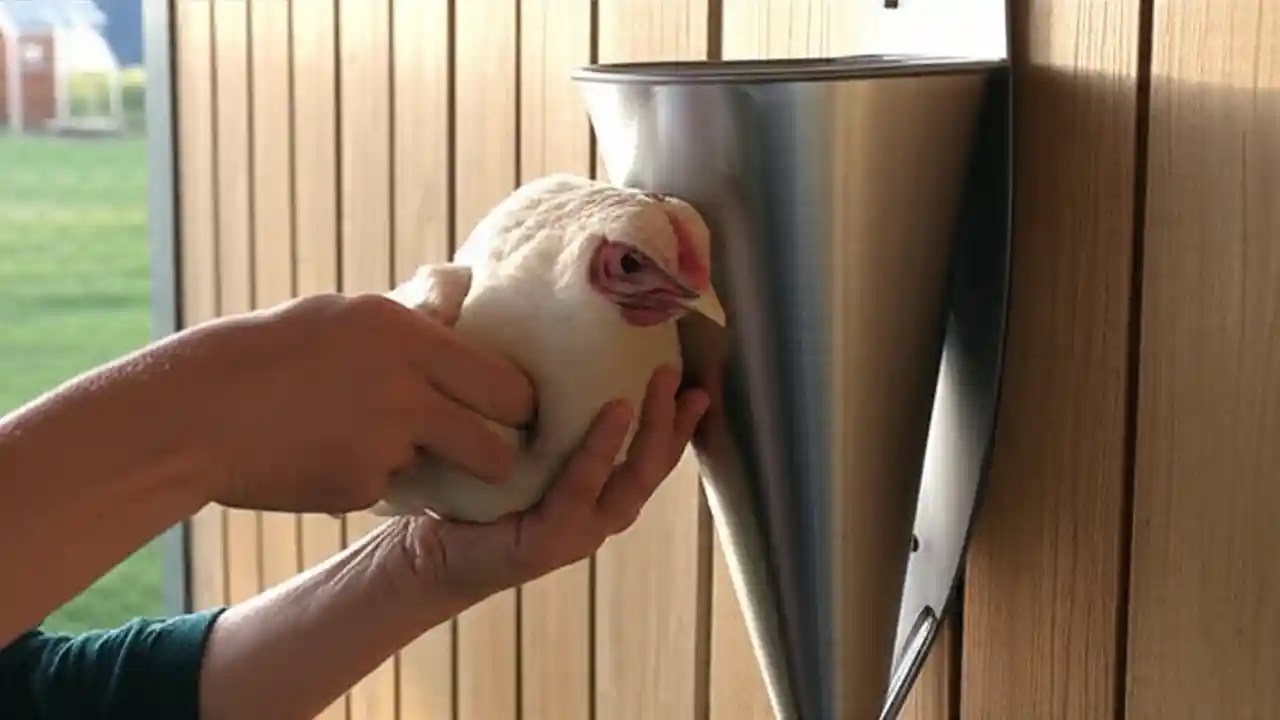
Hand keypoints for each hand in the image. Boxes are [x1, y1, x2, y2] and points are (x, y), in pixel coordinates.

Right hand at [173, 293, 533, 512]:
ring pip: (444, 472)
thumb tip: (462, 293)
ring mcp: (383, 444)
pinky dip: (373, 479)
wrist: (197, 410)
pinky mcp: (358, 488)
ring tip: (390, 446)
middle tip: (486, 453)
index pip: (509, 386)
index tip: (512, 413)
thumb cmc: (274, 351)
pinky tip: (330, 457)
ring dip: (434, 468)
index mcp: (410, 338)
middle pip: (496, 448)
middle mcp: (407, 391)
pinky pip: (391, 488)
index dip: (518, 408)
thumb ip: (414, 320)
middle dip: (498, 458)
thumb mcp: (348, 315)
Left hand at [394, 366, 708, 603]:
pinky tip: (613, 416)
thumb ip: (522, 398)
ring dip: (648, 433)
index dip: (677, 424)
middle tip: (676, 373)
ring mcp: (575, 535)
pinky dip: (599, 454)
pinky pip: (580, 493)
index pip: (649, 458)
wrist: (418, 551)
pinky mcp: (546, 545)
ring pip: (629, 482)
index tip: (695, 383)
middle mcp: (593, 516)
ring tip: (653, 388)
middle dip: (671, 421)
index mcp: (593, 494)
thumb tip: (516, 318)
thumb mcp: (502, 437)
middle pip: (651, 468)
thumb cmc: (462, 489)